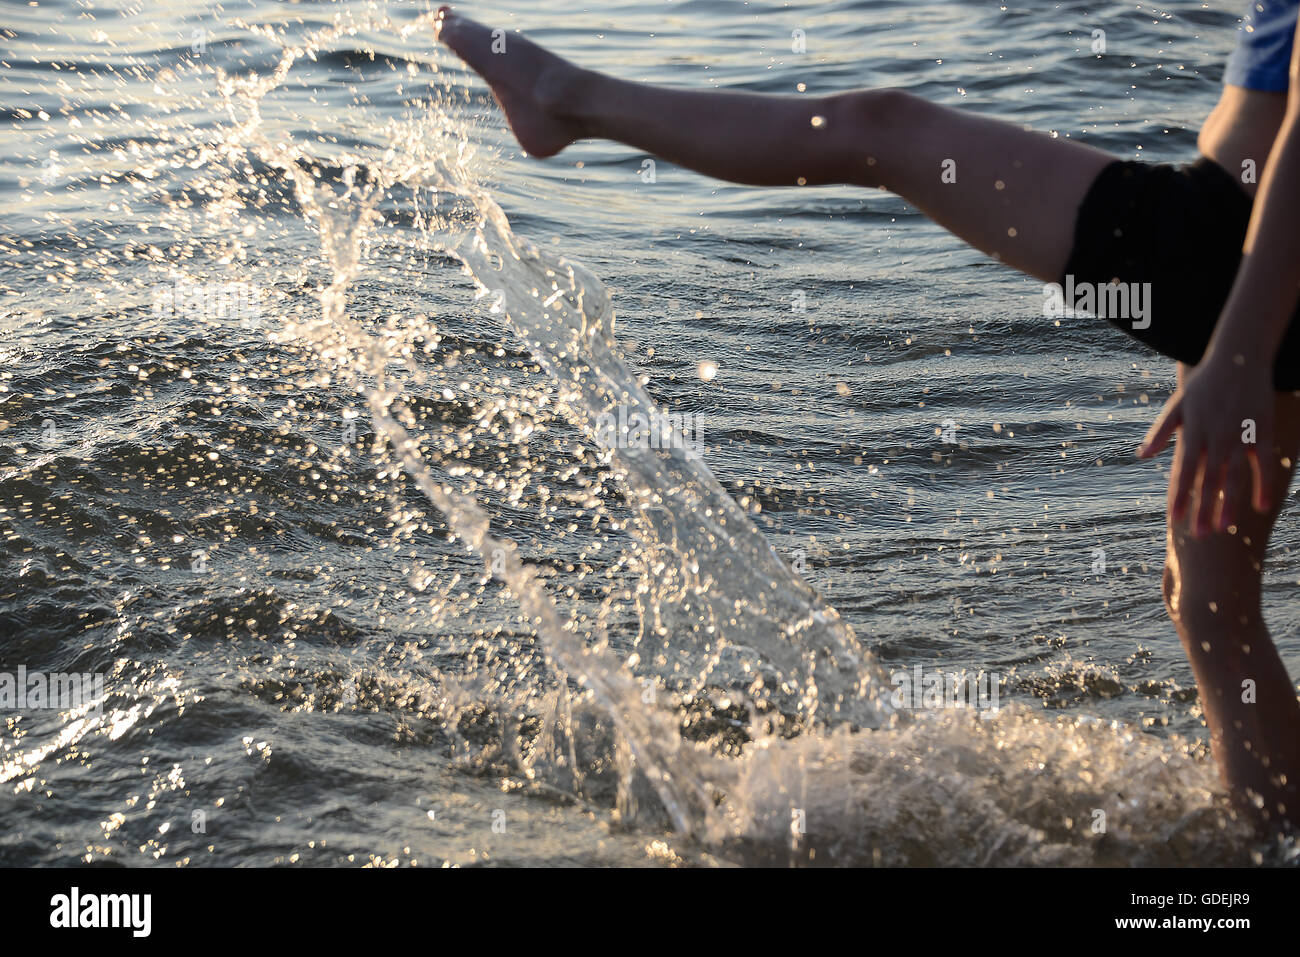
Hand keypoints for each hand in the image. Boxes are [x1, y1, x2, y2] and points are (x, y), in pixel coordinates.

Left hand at [1137, 354, 1279, 536]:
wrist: (1239, 357)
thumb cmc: (1203, 384)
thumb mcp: (1177, 405)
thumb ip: (1161, 432)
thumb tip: (1141, 456)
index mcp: (1193, 432)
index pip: (1183, 471)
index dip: (1178, 496)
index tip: (1173, 520)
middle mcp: (1216, 437)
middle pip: (1208, 479)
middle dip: (1202, 508)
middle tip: (1198, 536)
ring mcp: (1241, 436)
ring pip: (1234, 476)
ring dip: (1229, 503)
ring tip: (1223, 528)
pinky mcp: (1263, 432)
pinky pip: (1264, 463)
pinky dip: (1263, 484)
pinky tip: (1261, 507)